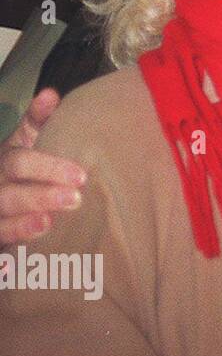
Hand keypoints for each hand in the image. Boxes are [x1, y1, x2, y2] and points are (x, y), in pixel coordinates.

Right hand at [0, 88, 85, 245]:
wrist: (1, 199)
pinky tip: (12, 261)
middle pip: (8, 195)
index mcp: (5, 164)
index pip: (19, 162)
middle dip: (38, 197)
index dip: (47, 167)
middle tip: (73, 199)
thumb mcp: (25, 144)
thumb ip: (38, 121)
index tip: (80, 175)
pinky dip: (2, 258)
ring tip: (48, 224)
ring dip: (20, 226)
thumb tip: (50, 94)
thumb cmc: (21, 169)